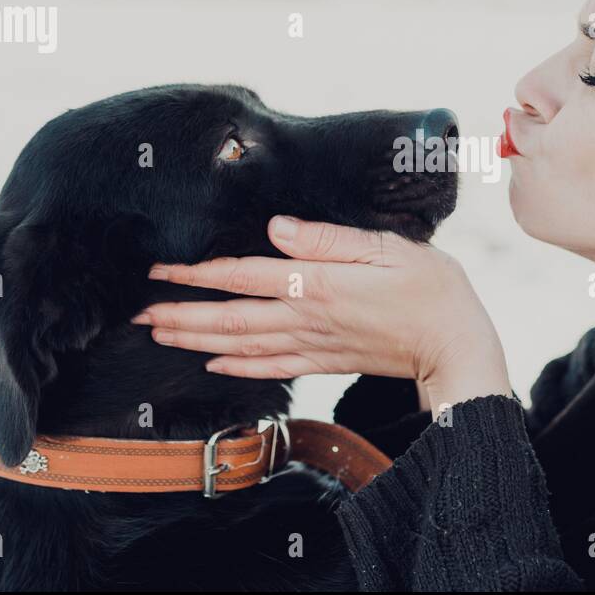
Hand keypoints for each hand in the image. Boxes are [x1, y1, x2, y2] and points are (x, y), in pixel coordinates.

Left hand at [131, 215, 512, 412]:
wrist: (457, 346)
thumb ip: (330, 238)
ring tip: (159, 333)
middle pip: (228, 317)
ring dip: (195, 340)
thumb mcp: (388, 247)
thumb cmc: (431, 289)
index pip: (242, 275)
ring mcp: (314, 345)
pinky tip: (213, 364)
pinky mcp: (325, 361)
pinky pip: (271, 367)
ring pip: (240, 344)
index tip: (158, 268)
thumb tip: (277, 227)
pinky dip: (236, 367)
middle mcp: (307, 319)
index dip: (196, 272)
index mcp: (318, 285)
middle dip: (179, 313)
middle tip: (138, 310)